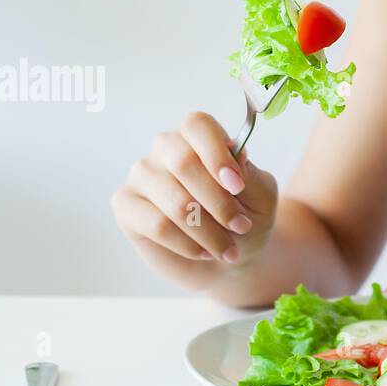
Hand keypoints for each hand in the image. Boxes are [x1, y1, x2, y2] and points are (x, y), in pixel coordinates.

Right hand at [112, 111, 277, 279]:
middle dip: (219, 203)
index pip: (197, 125)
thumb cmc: (242, 220)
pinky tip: (202, 251)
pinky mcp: (125, 206)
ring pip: (175, 203)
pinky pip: (157, 225)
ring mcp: (141, 176)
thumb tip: (238, 155)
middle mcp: (165, 150)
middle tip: (241, 226)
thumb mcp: (261, 198)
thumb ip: (251, 176)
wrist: (225, 260)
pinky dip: (188, 244)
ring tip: (228, 249)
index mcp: (198, 137)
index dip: (217, 154)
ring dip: (210, 233)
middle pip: (183, 162)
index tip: (238, 186)